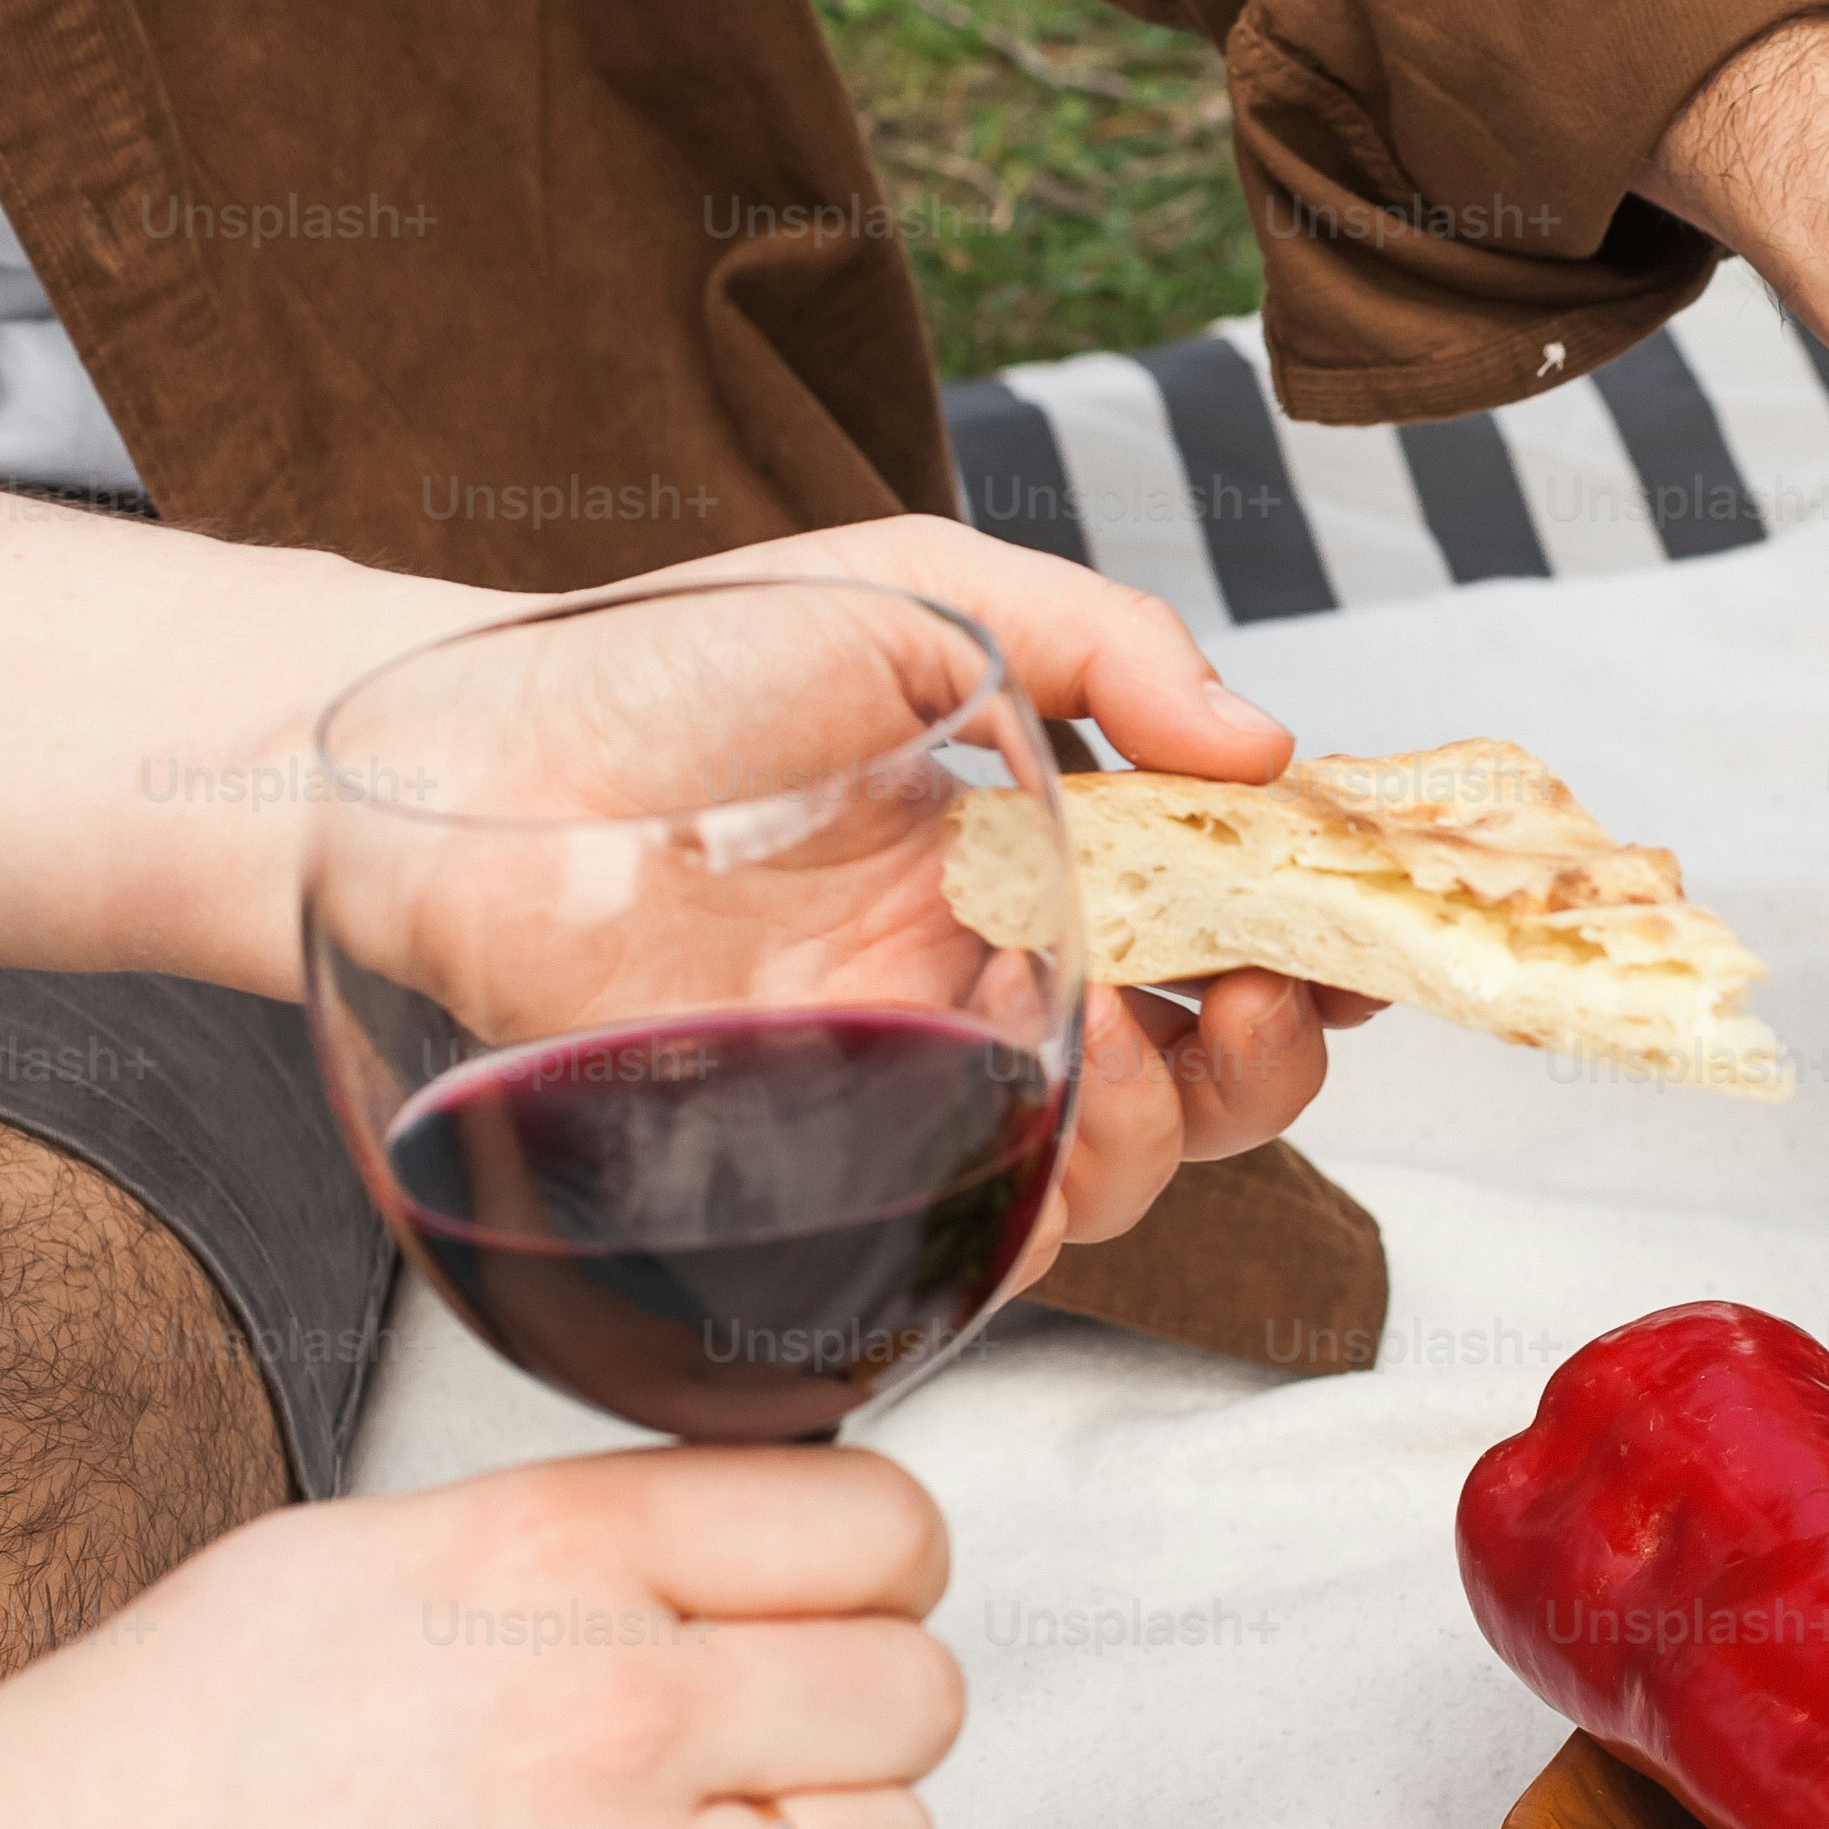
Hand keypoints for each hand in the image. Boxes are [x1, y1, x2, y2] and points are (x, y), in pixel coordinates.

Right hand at [0, 1447, 963, 1828]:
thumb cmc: (151, 1762)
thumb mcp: (370, 1548)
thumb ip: (592, 1534)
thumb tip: (765, 1541)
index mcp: (552, 1559)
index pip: (878, 1525)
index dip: (877, 1558)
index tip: (848, 1587)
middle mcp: (610, 1724)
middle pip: (918, 1690)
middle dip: (860, 1699)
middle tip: (770, 1725)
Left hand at [613, 515, 1375, 1269]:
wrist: (466, 764)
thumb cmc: (666, 662)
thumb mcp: (918, 596)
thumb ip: (1103, 643)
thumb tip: (1262, 738)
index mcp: (1044, 848)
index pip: (1231, 917)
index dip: (1320, 931)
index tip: (1362, 917)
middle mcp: (1000, 974)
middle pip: (1212, 1074)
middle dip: (1280, 1053)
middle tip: (1272, 995)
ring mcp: (924, 1072)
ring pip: (1120, 1168)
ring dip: (1166, 1121)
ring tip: (1111, 1030)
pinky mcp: (839, 1151)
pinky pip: (983, 1232)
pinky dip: (1047, 1209)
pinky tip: (1037, 1124)